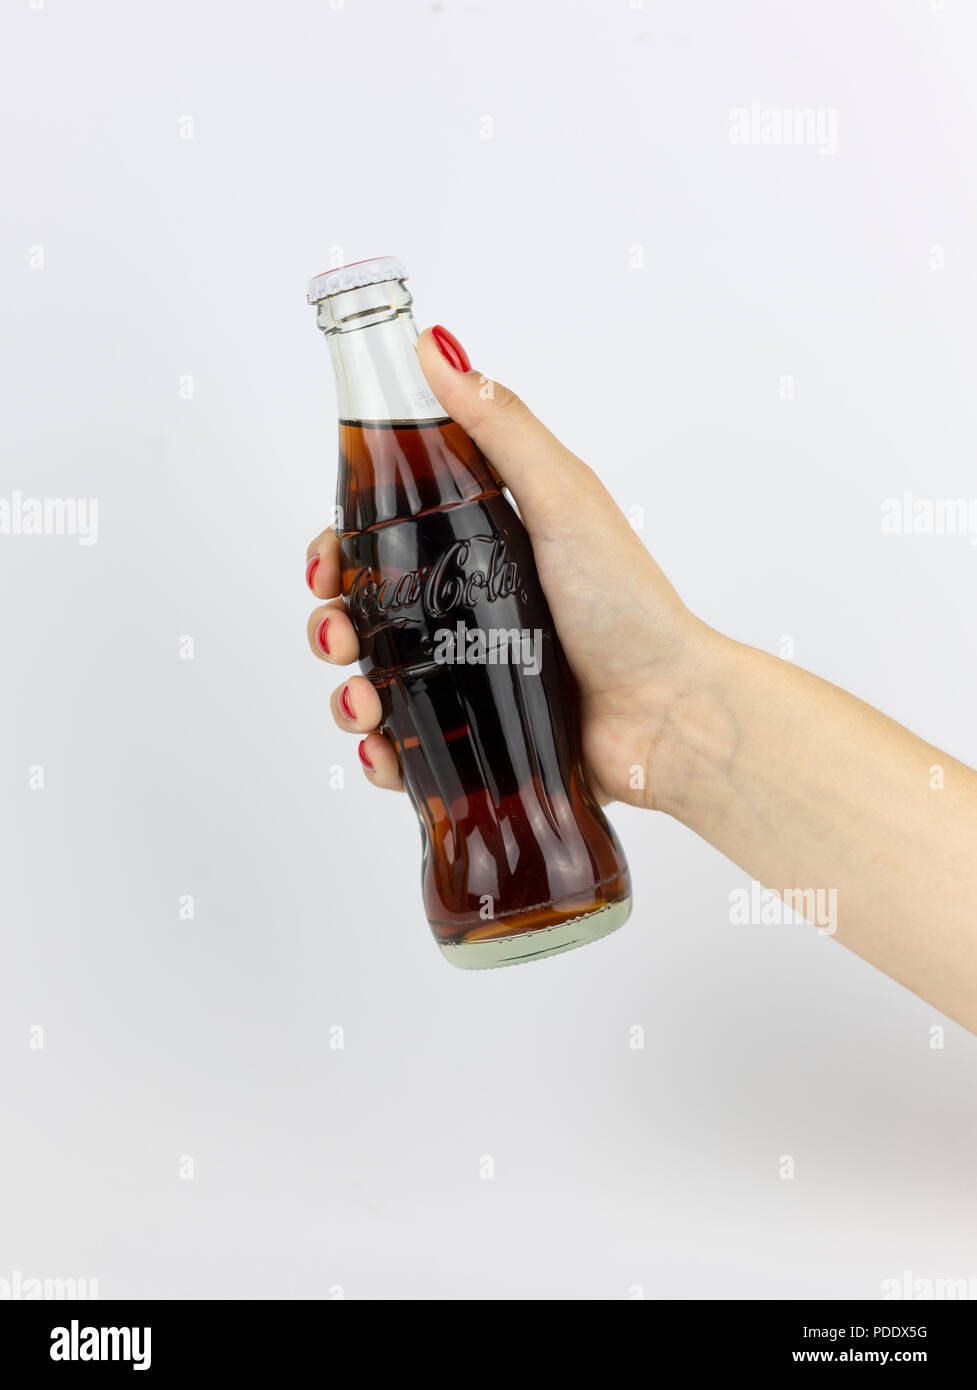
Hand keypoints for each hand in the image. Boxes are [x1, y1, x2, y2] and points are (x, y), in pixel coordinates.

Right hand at [305, 325, 715, 807]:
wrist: (668, 713)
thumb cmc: (629, 606)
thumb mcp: (564, 498)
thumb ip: (501, 426)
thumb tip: (438, 348)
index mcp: (481, 547)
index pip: (385, 536)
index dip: (341, 547)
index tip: (326, 560)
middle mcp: (469, 607)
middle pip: (366, 609)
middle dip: (331, 620)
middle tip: (335, 633)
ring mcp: (471, 673)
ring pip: (374, 679)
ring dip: (345, 690)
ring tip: (361, 700)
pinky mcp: (478, 733)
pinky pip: (406, 743)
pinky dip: (380, 750)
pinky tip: (381, 749)